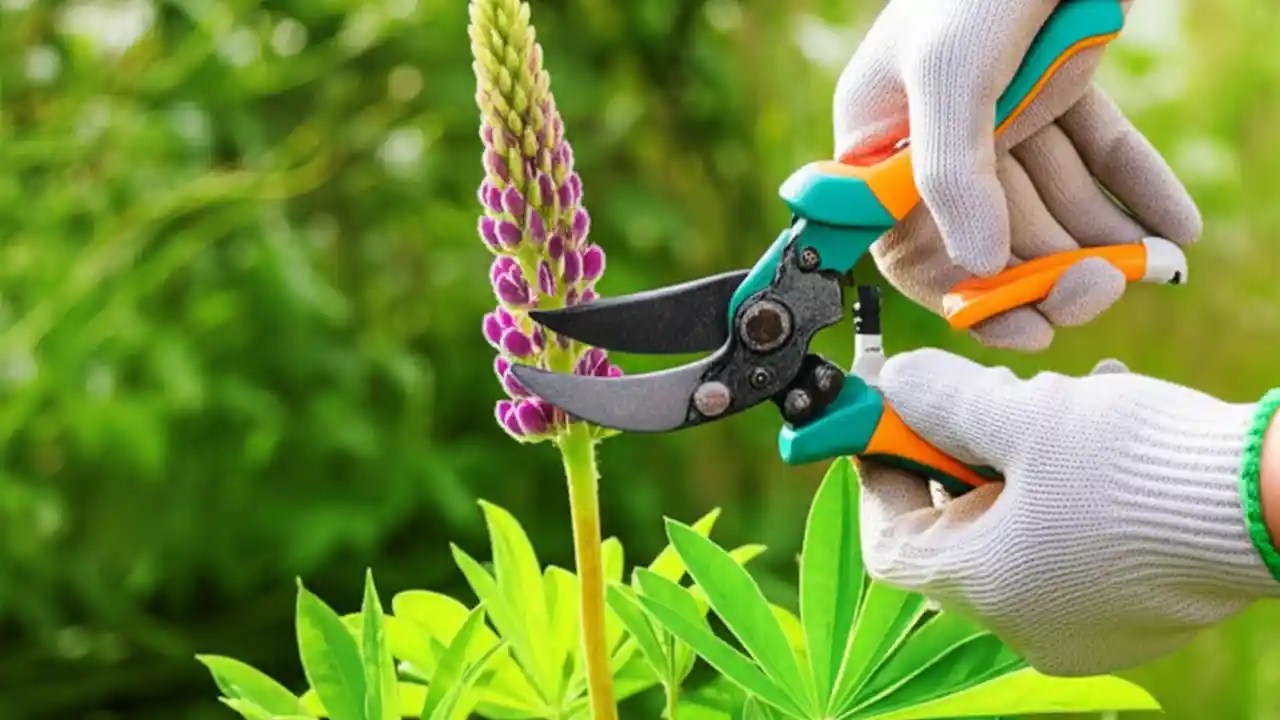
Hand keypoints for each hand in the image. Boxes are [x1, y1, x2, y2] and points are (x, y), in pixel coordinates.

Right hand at [834, 0, 1201, 350]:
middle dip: (1048, 267)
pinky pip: (1099, 158)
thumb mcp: (951, 70)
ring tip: (1152, 260)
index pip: (907, 243)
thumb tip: (978, 268)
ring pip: (1052, 204)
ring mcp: (1003, 118)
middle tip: (1103, 285)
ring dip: (1103, 240)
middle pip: (992, 234)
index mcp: (882, 140)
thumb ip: (952, 171)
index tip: (1020, 323)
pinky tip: (1176, 229)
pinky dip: (1137, 192)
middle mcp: (938, 140)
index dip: (959, 292)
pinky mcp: (1062, 93)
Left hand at [857, 349, 1279, 675]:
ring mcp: (1085, 620)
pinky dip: (1070, 480)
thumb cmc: (1137, 467)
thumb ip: (946, 401)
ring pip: (1021, 524)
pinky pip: (1073, 538)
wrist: (1273, 503)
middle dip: (963, 451)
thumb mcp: (1025, 416)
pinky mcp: (1133, 606)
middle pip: (958, 529)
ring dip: (1023, 454)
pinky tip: (1103, 421)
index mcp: (986, 587)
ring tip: (1060, 400)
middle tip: (983, 395)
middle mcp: (1028, 620)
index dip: (882, 473)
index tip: (891, 419)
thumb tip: (894, 384)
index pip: (891, 541)